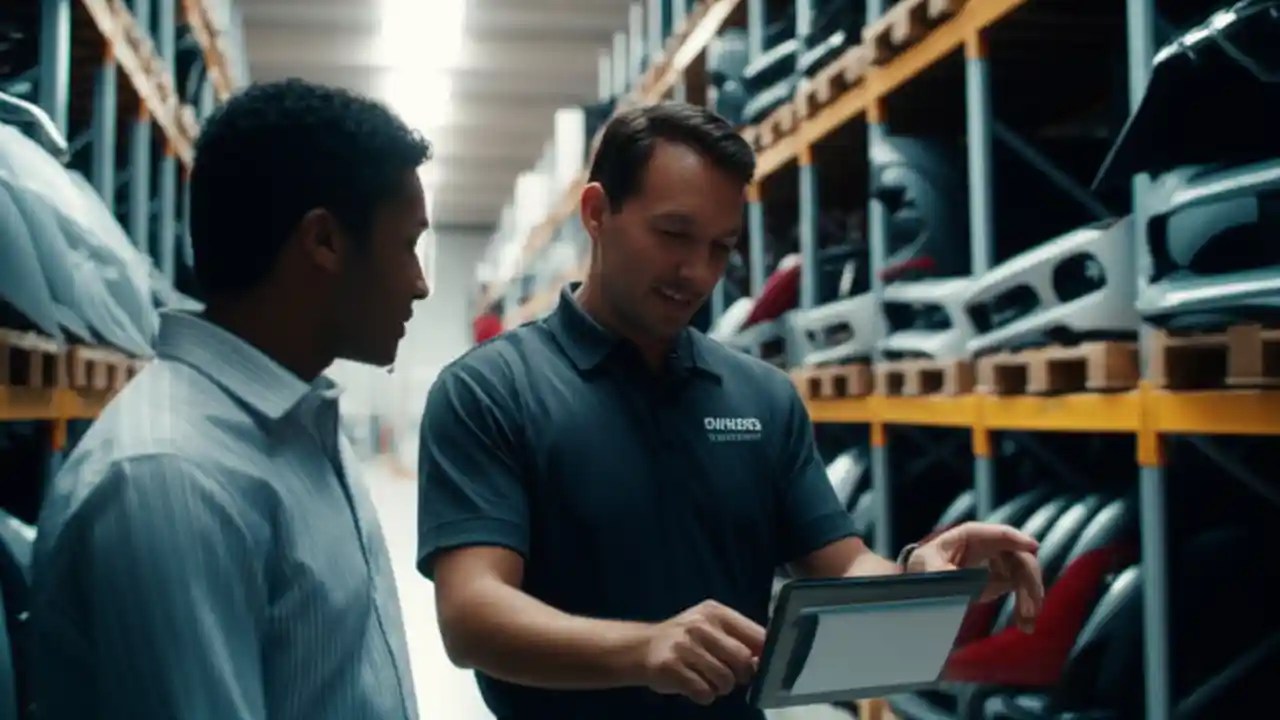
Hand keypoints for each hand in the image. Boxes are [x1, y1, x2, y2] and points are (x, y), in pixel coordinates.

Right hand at [640, 600, 765, 705]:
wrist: (641, 647)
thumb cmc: (685, 640)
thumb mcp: (711, 628)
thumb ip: (738, 639)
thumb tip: (765, 660)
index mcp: (716, 613)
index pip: (756, 635)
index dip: (763, 655)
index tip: (759, 665)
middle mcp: (700, 626)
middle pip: (743, 660)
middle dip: (741, 675)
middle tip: (729, 676)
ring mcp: (684, 646)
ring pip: (725, 679)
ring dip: (721, 687)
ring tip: (708, 680)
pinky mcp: (671, 667)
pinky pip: (704, 692)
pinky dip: (704, 696)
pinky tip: (695, 686)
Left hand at [907, 522, 1044, 632]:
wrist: (920, 583)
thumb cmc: (922, 569)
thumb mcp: (928, 571)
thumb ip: (946, 575)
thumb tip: (968, 582)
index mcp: (968, 536)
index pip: (998, 534)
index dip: (1017, 538)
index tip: (1033, 547)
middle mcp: (989, 545)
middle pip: (1018, 556)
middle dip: (1029, 581)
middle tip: (1030, 610)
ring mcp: (997, 561)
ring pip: (1024, 574)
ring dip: (1030, 597)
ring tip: (1026, 624)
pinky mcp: (1001, 578)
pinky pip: (1020, 588)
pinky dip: (1024, 605)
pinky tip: (1024, 624)